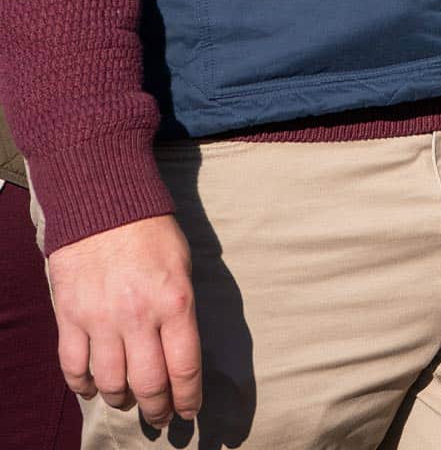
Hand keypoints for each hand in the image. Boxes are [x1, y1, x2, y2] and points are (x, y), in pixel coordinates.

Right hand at [48, 213, 201, 427]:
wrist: (103, 202)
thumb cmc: (151, 230)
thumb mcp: (183, 264)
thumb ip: (181, 307)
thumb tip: (181, 349)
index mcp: (175, 301)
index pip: (185, 368)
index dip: (188, 398)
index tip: (190, 411)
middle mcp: (139, 316)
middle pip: (149, 385)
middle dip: (158, 409)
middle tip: (160, 417)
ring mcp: (101, 319)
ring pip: (111, 383)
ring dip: (121, 400)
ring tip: (127, 401)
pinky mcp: (71, 316)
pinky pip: (74, 367)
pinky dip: (83, 385)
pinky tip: (93, 388)